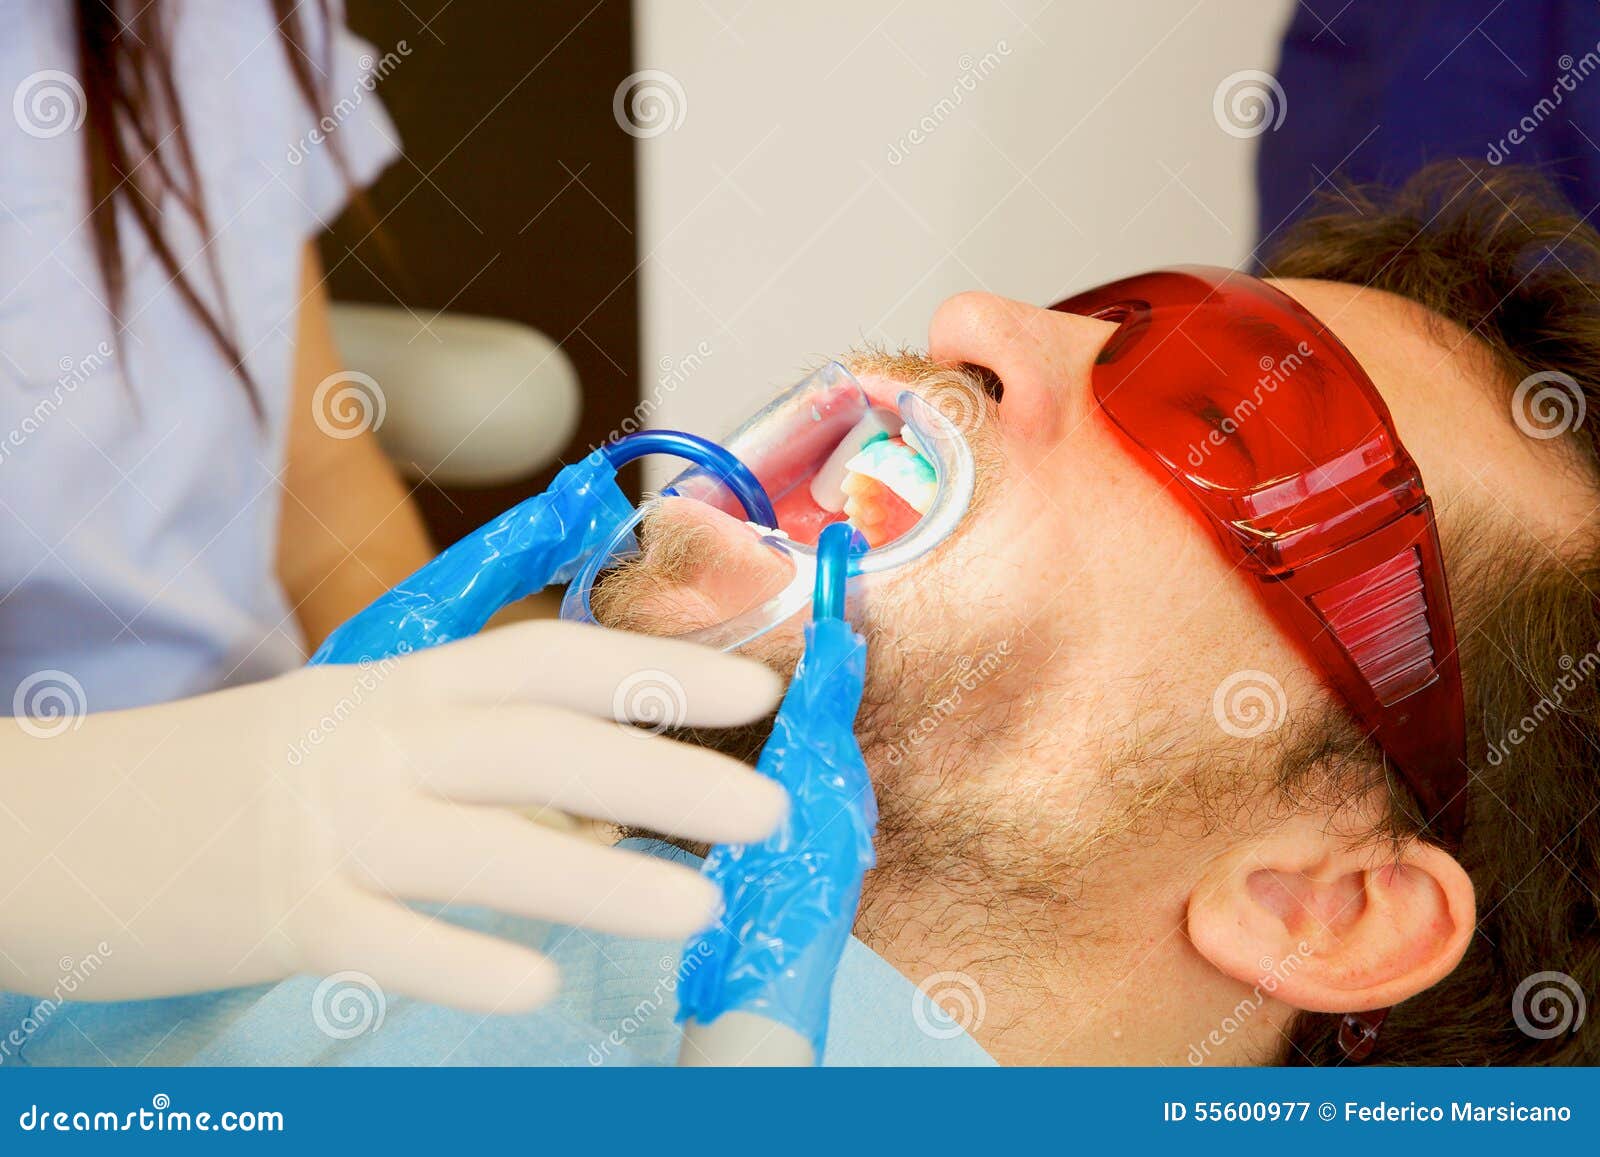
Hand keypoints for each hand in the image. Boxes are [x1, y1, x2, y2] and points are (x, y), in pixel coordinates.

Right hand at [0, 622, 784, 1012]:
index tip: (753, 692)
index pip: (548, 662)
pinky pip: (388, 941)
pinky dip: (464, 962)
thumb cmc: (226, 778)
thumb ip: (467, 760)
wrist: (50, 822)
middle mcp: (374, 741)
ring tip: (699, 911)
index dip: (654, 671)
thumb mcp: (349, 735)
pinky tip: (532, 987)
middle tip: (769, 814)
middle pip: (542, 747)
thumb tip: (602, 811)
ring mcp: (326, 828)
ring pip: (487, 845)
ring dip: (603, 883)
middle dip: (665, 777)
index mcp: (397, 685)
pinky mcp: (278, 915)